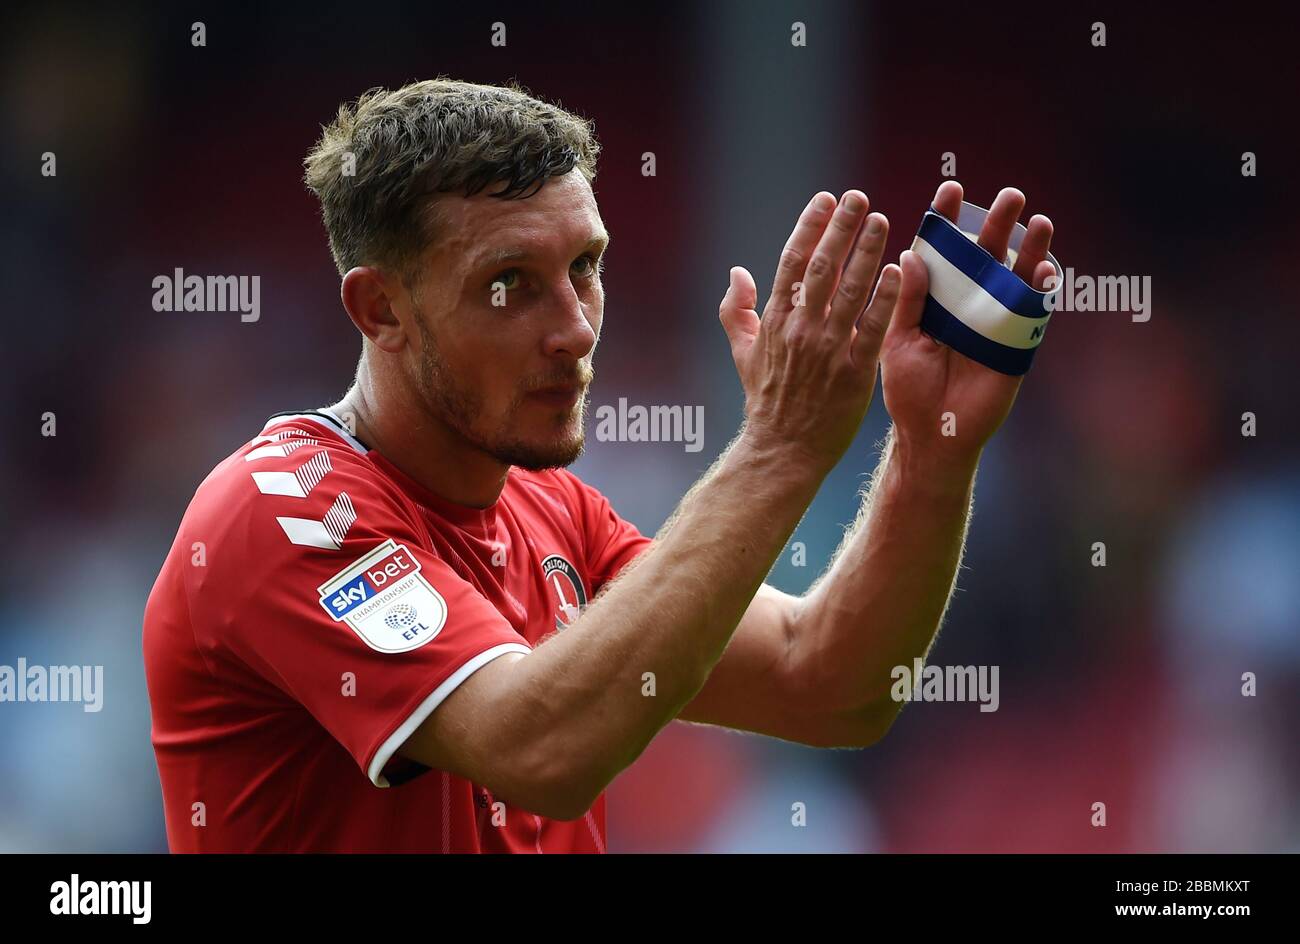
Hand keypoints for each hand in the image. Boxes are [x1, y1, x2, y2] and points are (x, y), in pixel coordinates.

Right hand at [718, 191, 899, 473]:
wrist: (783, 449)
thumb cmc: (766, 400)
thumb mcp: (743, 353)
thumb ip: (736, 310)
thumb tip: (736, 272)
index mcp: (775, 320)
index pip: (792, 262)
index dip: (810, 226)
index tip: (826, 199)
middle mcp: (800, 329)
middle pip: (822, 267)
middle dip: (841, 228)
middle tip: (859, 197)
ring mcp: (827, 350)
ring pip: (850, 291)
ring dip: (867, 252)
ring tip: (881, 222)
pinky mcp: (853, 373)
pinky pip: (872, 329)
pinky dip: (885, 300)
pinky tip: (900, 271)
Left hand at [880, 181, 1055, 464]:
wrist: (931, 435)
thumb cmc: (908, 391)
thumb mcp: (898, 341)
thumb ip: (907, 300)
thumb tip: (912, 253)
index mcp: (934, 299)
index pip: (942, 252)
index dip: (947, 222)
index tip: (951, 190)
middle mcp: (966, 304)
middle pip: (984, 257)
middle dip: (997, 225)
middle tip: (1008, 195)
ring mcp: (993, 323)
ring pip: (1014, 279)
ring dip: (1029, 251)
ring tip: (1038, 221)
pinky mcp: (1015, 346)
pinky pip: (1032, 315)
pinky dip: (1039, 293)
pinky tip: (1045, 271)